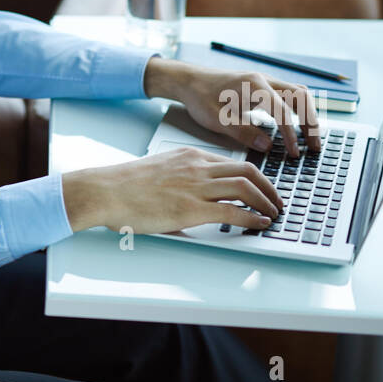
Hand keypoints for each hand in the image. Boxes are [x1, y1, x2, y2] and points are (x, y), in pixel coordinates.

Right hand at [62, 148, 282, 235]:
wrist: (105, 190)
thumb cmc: (124, 186)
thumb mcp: (159, 172)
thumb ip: (181, 182)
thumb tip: (195, 204)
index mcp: (189, 156)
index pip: (232, 162)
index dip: (254, 177)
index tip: (262, 188)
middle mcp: (197, 167)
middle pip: (248, 170)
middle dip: (269, 187)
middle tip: (277, 201)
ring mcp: (196, 186)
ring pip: (246, 187)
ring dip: (267, 202)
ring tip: (274, 214)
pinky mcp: (192, 209)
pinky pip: (233, 211)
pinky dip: (252, 219)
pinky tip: (259, 225)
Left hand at [143, 57, 320, 157]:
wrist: (189, 80)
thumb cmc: (200, 98)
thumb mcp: (217, 120)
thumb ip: (243, 132)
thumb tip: (268, 146)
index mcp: (254, 86)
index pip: (283, 111)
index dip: (292, 134)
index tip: (294, 153)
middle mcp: (263, 80)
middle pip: (301, 97)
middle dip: (311, 122)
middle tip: (314, 147)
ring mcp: (265, 82)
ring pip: (299, 94)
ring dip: (308, 115)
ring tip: (310, 140)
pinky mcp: (263, 87)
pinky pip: (290, 96)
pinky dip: (299, 111)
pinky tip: (297, 129)